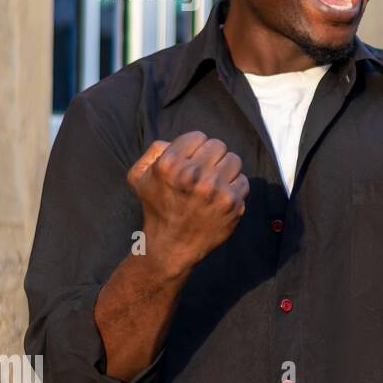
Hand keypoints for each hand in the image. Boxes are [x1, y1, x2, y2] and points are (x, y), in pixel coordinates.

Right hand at [126, 131, 248, 274]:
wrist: (171, 245)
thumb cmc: (157, 208)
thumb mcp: (140, 177)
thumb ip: (154, 151)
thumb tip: (175, 142)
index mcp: (169, 164)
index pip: (198, 136)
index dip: (195, 148)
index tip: (191, 161)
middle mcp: (193, 174)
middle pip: (218, 145)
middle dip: (212, 157)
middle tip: (204, 173)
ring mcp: (215, 189)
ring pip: (234, 160)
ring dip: (226, 170)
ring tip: (214, 184)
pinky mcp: (232, 202)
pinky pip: (243, 181)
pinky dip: (234, 189)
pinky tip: (220, 199)